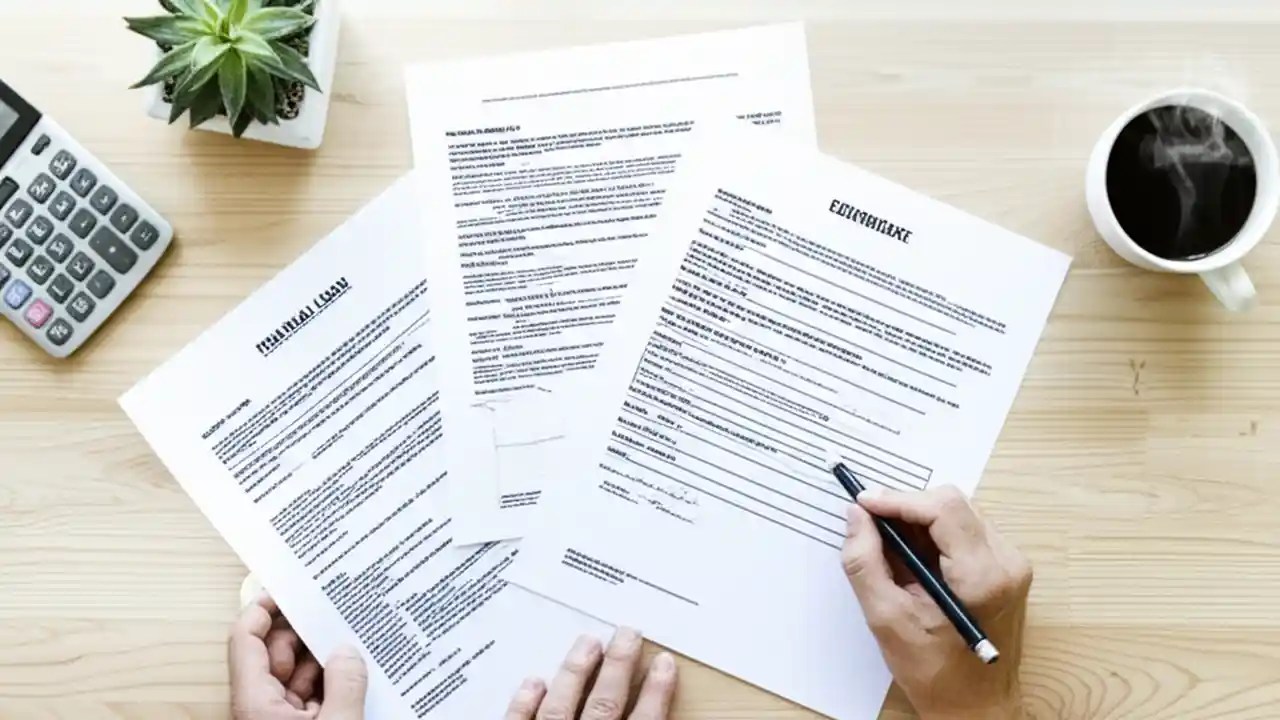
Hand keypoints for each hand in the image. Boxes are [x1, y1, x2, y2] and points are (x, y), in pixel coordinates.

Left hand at [229, 593, 368, 719]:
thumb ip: (345, 686)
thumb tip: (348, 652)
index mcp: (255, 701)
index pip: (246, 639)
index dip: (264, 608)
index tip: (291, 590)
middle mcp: (258, 707)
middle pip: (272, 653)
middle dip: (305, 636)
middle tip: (337, 620)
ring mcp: (274, 718)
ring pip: (293, 674)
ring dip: (321, 662)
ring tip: (355, 651)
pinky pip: (306, 696)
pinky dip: (327, 685)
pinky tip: (353, 681)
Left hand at [505, 629, 677, 719]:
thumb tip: (676, 717)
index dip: (656, 692)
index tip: (665, 662)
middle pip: (605, 704)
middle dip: (618, 665)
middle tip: (628, 633)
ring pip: (561, 707)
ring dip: (575, 672)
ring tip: (587, 641)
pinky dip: (524, 704)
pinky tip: (533, 681)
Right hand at [842, 486, 1031, 719]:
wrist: (977, 709)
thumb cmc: (935, 674)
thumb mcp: (886, 619)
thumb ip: (865, 562)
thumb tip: (856, 516)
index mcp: (983, 576)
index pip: (943, 508)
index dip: (898, 499)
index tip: (864, 503)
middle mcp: (1007, 562)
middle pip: (953, 504)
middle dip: (907, 507)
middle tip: (871, 524)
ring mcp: (1011, 564)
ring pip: (960, 513)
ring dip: (920, 520)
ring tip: (891, 545)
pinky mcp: (1007, 569)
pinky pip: (967, 531)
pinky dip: (936, 534)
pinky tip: (914, 558)